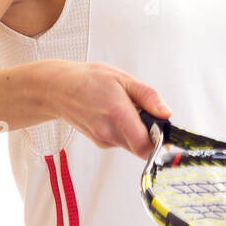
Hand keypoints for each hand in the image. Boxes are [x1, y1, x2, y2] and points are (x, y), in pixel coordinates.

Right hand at [38, 59, 170, 158]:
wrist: (59, 89)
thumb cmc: (89, 80)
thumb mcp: (123, 78)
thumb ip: (148, 97)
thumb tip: (166, 113)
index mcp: (117, 114)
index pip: (145, 146)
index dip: (159, 143)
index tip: (164, 132)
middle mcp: (108, 132)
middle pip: (141, 147)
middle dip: (149, 134)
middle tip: (145, 113)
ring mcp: (102, 139)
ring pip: (131, 144)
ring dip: (136, 131)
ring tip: (125, 109)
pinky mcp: (100, 142)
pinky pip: (121, 141)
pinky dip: (125, 131)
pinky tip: (115, 114)